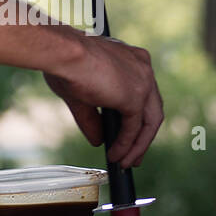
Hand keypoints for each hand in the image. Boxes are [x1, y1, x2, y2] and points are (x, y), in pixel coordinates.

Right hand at [43, 34, 163, 167]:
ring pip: (149, 121)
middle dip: (144, 135)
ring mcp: (142, 81)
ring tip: (125, 162)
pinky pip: (134, 128)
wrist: (64, 53)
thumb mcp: (80, 94)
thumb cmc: (65, 62)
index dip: (138, 116)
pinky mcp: (135, 96)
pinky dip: (127, 144)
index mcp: (132, 59)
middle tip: (134, 156)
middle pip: (152, 108)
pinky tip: (116, 155)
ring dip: (138, 145)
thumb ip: (93, 118)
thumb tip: (98, 141)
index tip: (130, 133)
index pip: (143, 93)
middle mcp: (143, 67)